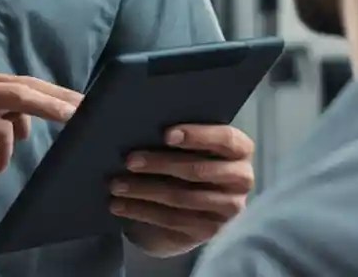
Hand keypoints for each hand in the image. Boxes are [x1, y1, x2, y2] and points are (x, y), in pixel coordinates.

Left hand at [109, 124, 254, 257]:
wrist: (188, 206)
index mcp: (240, 150)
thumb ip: (178, 136)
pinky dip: (141, 211)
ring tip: (116, 184)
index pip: (225, 139)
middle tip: (129, 160)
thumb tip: (142, 125)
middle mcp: (241, 179)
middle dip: (159, 164)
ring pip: (181, 198)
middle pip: (198, 170)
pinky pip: (172, 220)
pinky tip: (119, 205)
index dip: (197, 136)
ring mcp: (228, 209)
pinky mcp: (209, 231)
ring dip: (144, 190)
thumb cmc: (185, 161)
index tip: (165, 135)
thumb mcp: (188, 147)